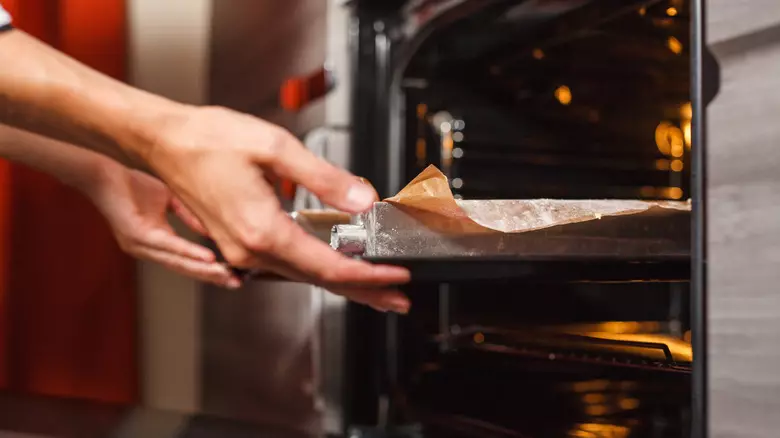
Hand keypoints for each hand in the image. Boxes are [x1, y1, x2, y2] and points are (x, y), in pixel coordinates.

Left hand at [86, 162, 241, 288]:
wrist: (103, 173)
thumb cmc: (132, 184)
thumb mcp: (169, 200)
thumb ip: (188, 216)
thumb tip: (211, 229)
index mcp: (155, 242)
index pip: (185, 261)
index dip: (208, 269)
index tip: (232, 275)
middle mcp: (147, 249)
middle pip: (184, 268)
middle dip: (211, 277)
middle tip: (235, 284)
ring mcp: (140, 245)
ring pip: (177, 263)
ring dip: (204, 271)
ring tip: (225, 275)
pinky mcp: (136, 235)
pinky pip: (168, 246)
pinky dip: (189, 253)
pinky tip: (207, 258)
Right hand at [146, 106, 410, 313]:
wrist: (163, 141)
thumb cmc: (207, 140)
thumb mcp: (275, 148)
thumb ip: (324, 177)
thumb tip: (362, 198)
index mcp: (261, 230)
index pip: (328, 266)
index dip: (368, 275)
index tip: (396, 276)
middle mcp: (249, 250)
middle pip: (319, 280)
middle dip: (363, 290)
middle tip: (397, 297)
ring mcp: (240, 251)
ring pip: (302, 276)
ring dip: (341, 284)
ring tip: (373, 289)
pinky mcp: (237, 244)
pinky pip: (285, 265)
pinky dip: (315, 270)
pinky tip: (331, 268)